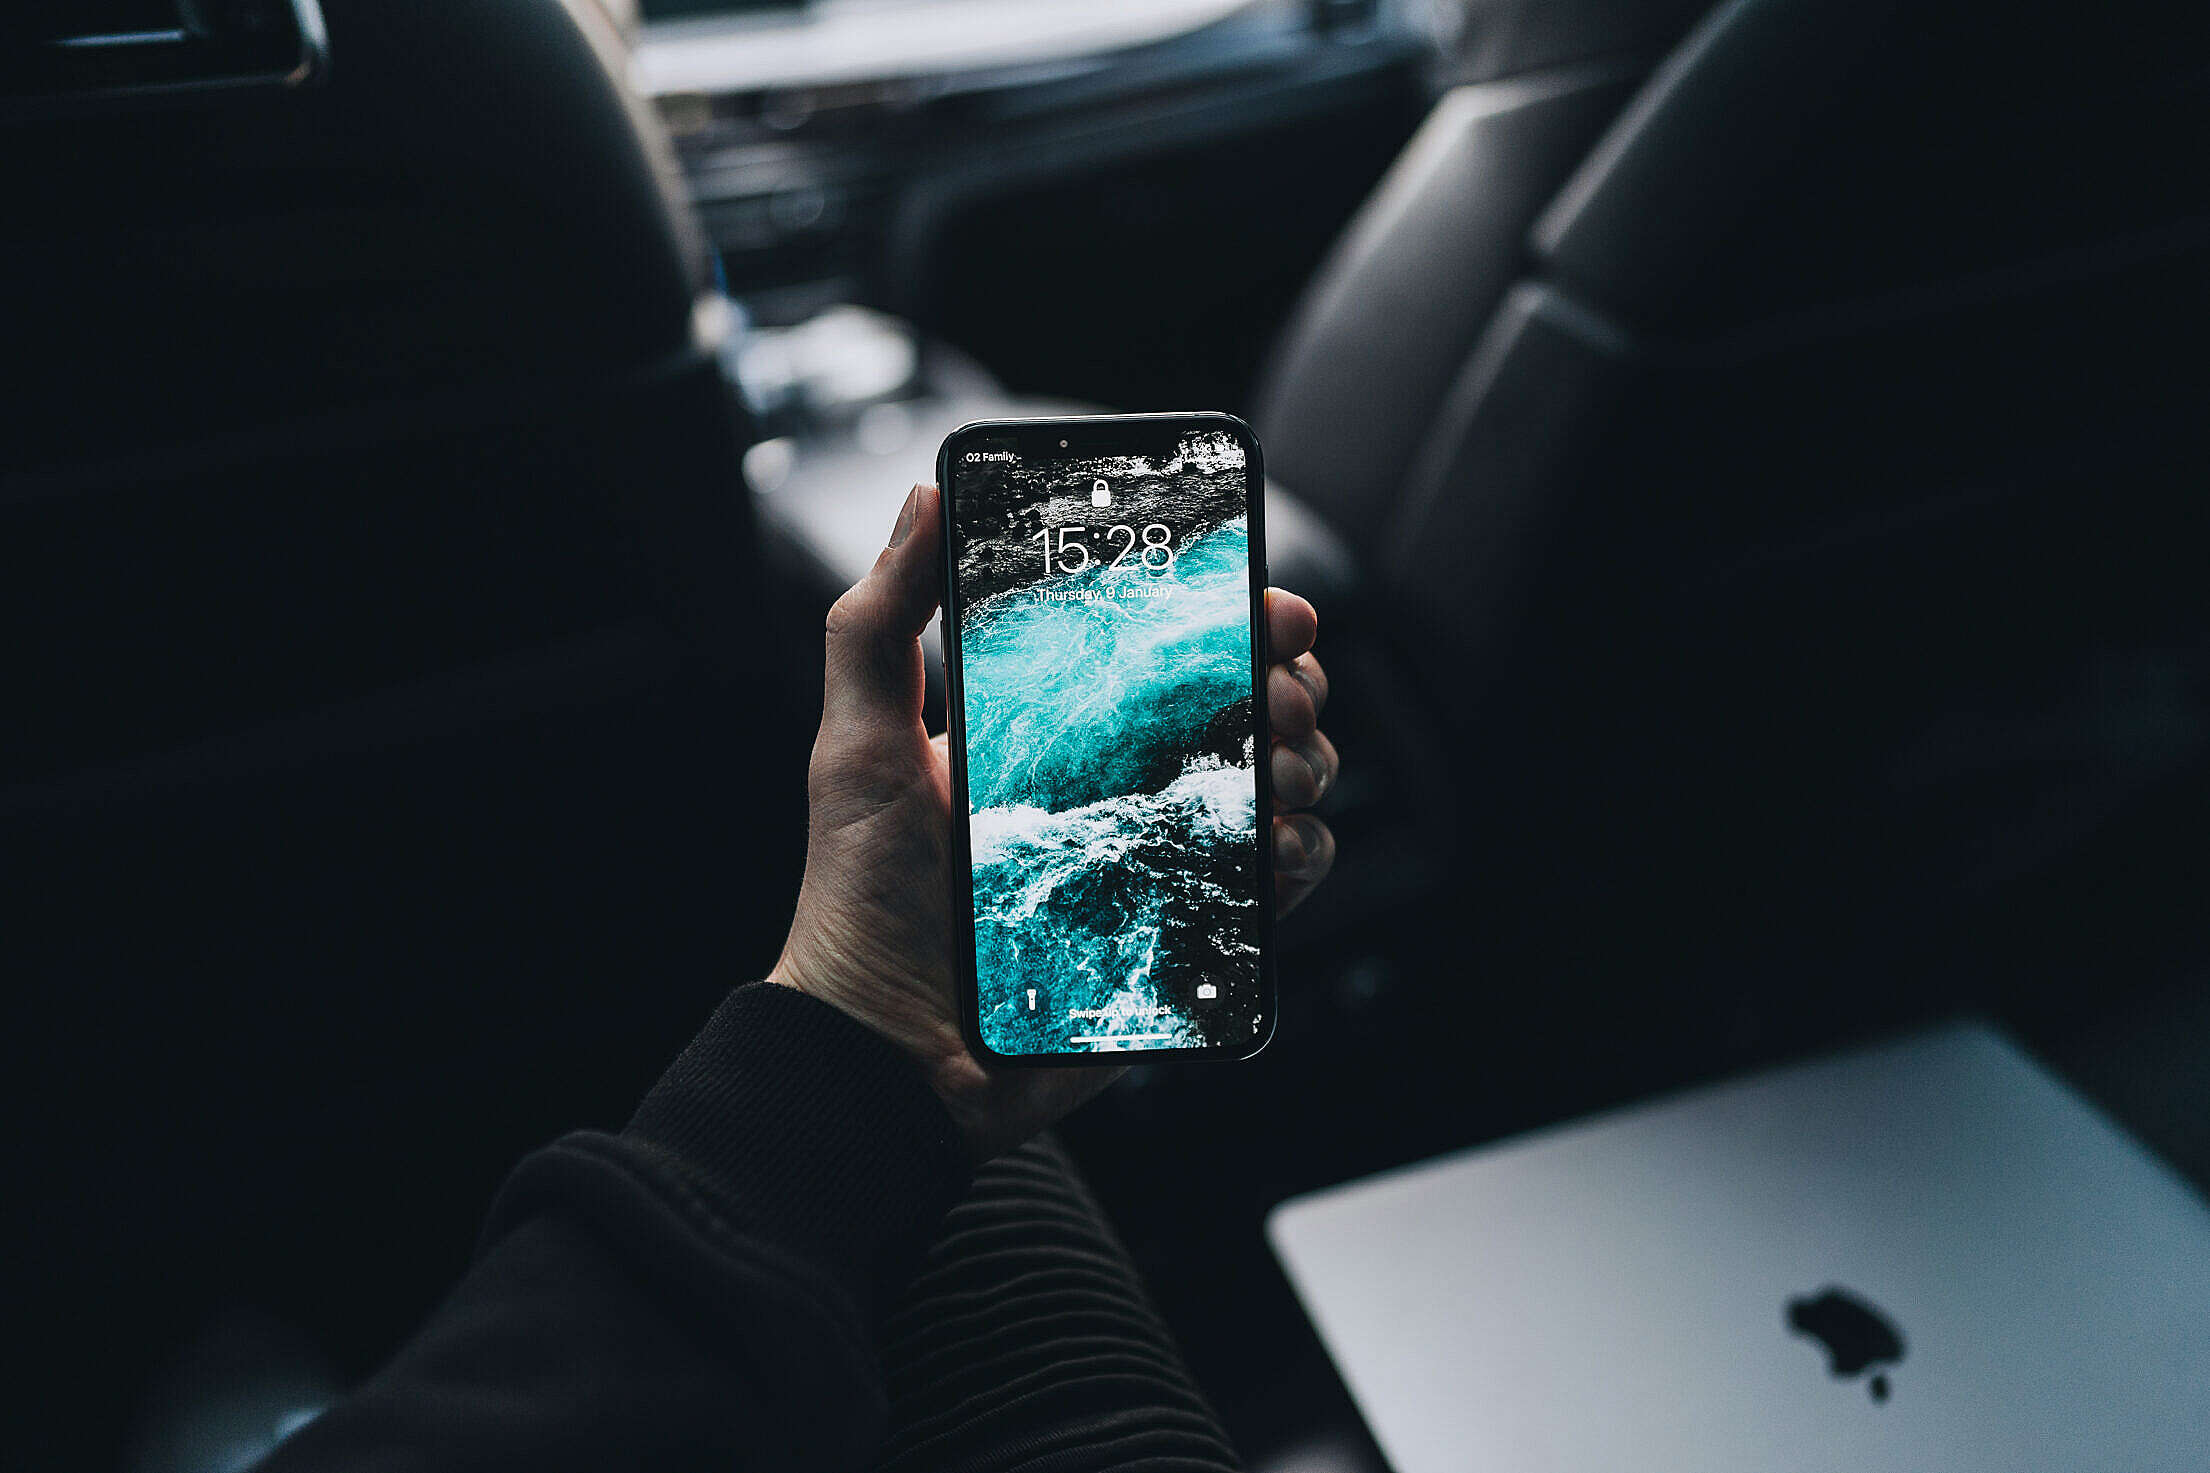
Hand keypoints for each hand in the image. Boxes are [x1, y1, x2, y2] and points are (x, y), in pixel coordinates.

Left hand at [769, 483, 1338, 1160]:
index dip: (1226, 611)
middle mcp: (1118, 782)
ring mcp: (1158, 854)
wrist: (889, 1051)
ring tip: (1276, 760)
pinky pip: (1280, 878)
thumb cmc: (862, 900)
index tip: (1257, 595)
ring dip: (1305, 752)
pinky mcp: (1186, 930)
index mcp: (1056, 727)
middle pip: (1245, 701)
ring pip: (1281, 778)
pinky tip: (1278, 837)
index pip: (1164, 646)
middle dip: (1286, 675)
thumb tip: (922, 495)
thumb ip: (880, 618)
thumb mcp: (858, 742)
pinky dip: (1303, 848)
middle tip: (1272, 684)